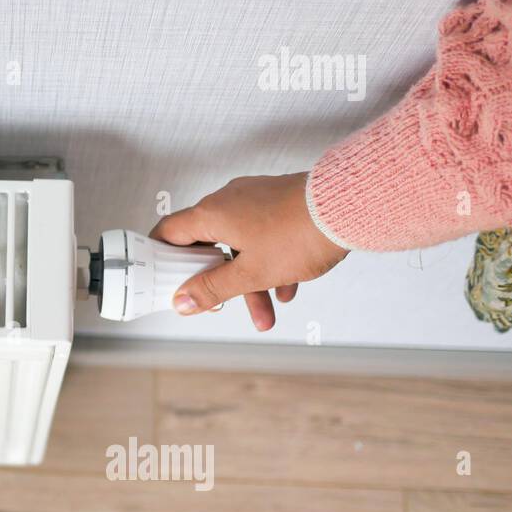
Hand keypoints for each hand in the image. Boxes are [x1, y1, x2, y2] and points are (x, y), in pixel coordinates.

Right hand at [149, 172, 348, 330]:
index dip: (162, 255)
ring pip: (241, 245)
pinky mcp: (280, 203)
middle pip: (209, 245)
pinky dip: (270, 262)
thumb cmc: (299, 233)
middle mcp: (229, 201)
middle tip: (220, 302)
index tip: (165, 275)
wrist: (349, 206)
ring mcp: (256, 199)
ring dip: (251, 280)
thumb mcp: (251, 273)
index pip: (170, 231)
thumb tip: (183, 301)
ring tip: (267, 312)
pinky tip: (287, 288)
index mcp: (212, 213)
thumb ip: (213, 288)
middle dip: (219, 281)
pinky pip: (264, 236)